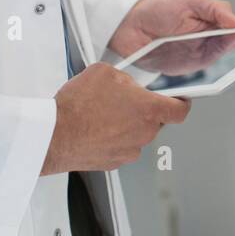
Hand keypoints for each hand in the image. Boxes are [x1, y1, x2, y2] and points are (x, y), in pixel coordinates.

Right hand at [42, 63, 190, 174]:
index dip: (181, 104)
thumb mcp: (106, 72)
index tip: (178, 101)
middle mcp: (145, 133)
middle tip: (122, 102)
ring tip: (102, 116)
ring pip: (137, 134)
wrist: (54, 135)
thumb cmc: (78, 105)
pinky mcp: (115, 163)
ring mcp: (130, 150)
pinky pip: (121, 147)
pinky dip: (113, 140)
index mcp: (149, 110)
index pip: (180, 111)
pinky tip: (95, 130)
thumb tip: (129, 87)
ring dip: (126, 126)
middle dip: (143, 111)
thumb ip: (127, 80)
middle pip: (155, 121)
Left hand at [108, 0, 234, 73]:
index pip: (234, 28)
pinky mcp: (186, 69)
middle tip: (223, 39)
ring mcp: (198, 54)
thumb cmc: (158, 9)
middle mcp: (209, 39)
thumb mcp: (190, 0)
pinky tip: (201, 61)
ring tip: (210, 47)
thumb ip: (216, 9)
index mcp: (213, 21)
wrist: (128, 26)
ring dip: (215, 55)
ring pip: (217, 59)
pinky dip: (203, 68)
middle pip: (229, 45)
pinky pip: (202, 73)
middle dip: (229, 43)